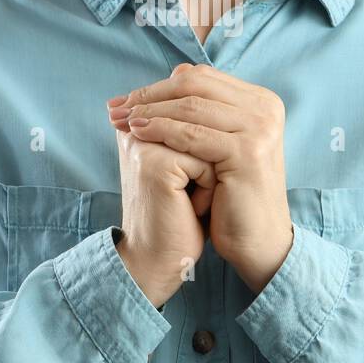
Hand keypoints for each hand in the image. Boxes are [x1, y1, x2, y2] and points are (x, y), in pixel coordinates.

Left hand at [108, 63, 293, 293]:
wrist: (257, 238)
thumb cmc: (231, 194)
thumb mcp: (218, 145)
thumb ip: (200, 115)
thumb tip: (152, 89)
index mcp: (259, 101)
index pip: (200, 78)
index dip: (159, 86)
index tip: (126, 99)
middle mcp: (265, 108)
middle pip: (195, 86)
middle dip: (150, 95)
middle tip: (117, 107)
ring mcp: (259, 128)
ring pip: (191, 107)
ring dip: (150, 111)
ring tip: (122, 120)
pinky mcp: (247, 152)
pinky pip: (193, 135)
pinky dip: (161, 130)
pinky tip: (138, 134)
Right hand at [110, 115, 217, 308]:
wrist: (159, 260)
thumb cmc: (180, 214)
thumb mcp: (189, 164)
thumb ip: (196, 130)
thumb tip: (227, 102)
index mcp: (142, 120)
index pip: (197, 108)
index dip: (211, 146)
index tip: (189, 181)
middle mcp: (136, 125)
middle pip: (205, 121)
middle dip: (212, 159)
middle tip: (190, 192)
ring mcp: (143, 142)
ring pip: (208, 140)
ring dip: (212, 173)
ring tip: (191, 199)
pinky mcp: (153, 163)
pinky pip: (207, 163)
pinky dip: (208, 190)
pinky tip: (189, 209)